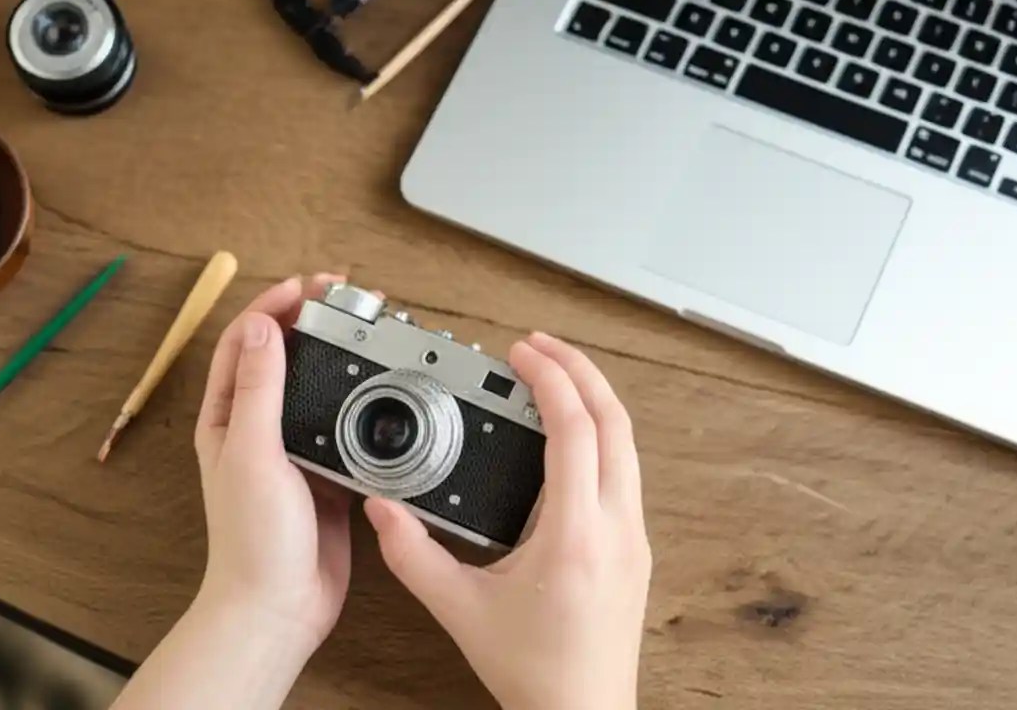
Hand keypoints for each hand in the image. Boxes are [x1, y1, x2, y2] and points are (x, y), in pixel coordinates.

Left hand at [194, 273, 352, 651]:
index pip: (245, 341)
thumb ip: (258, 389)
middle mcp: (255, 430)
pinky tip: (379, 393)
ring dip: (335, 354)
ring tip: (365, 329)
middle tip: (346, 295)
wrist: (279, 608)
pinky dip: (358, 402)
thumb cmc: (251, 540)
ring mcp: (291, 452)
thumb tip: (260, 326)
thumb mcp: (253, 452)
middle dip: (309, 318)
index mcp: (226, 419)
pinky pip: (341, 426)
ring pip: (313, 388)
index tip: (310, 285)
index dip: (274, 304)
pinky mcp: (324, 475)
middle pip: (281, 356)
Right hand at [363, 332, 650, 709]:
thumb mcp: (459, 609)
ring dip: (594, 400)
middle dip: (580, 370)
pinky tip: (571, 436)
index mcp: (576, 534)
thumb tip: (381, 510)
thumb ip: (411, 555)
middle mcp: (616, 527)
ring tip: (555, 378)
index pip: (575, 429)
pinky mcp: (635, 548)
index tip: (522, 354)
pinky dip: (600, 434)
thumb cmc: (534, 669)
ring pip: (628, 443)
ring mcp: (634, 536)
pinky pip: (625, 470)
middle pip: (615, 420)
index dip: (549, 379)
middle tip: (540, 346)